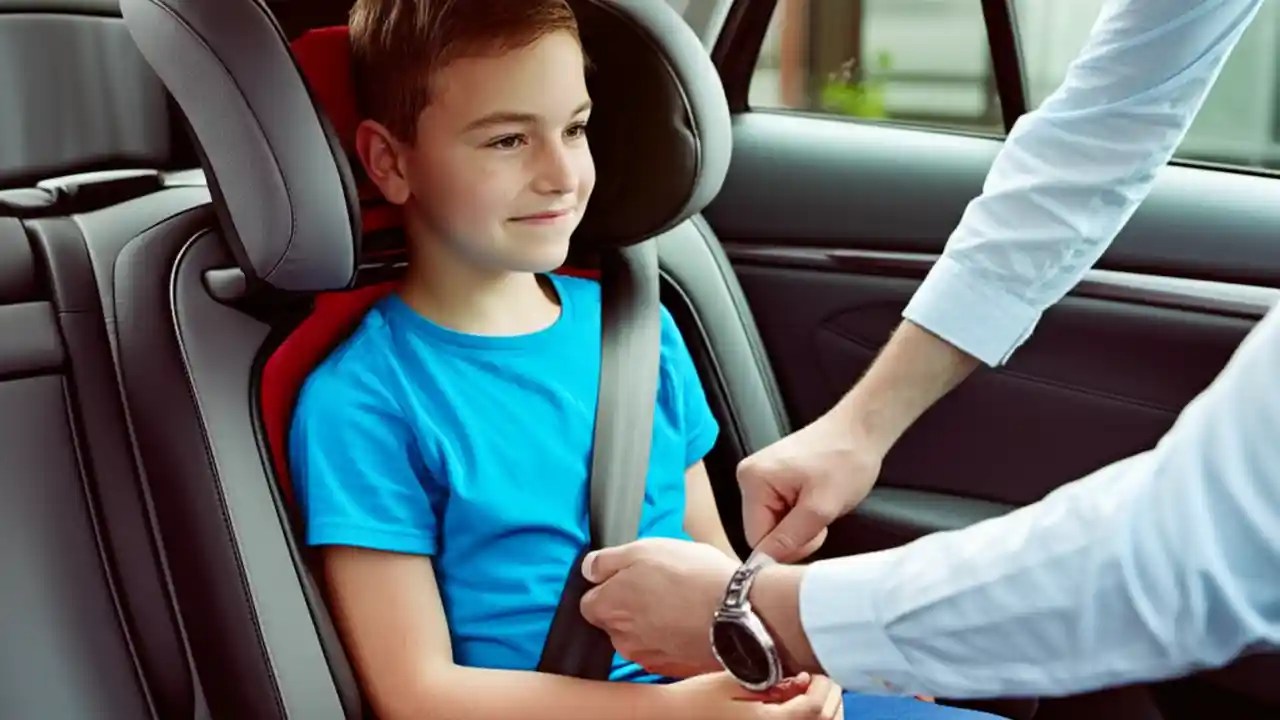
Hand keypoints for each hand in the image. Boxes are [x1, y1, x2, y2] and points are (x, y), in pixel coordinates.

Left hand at [580, 538, 735, 677]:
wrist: (739, 612)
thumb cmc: (692, 576)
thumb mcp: (644, 548)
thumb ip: (607, 559)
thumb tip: (590, 568)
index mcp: (608, 608)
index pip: (588, 602)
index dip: (608, 586)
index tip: (629, 575)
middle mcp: (622, 639)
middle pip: (614, 621)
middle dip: (630, 605)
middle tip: (660, 584)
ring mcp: (648, 657)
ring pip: (640, 636)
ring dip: (652, 621)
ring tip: (680, 600)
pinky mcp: (674, 667)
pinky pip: (664, 649)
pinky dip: (672, 636)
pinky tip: (690, 619)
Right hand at [664, 672, 843, 719]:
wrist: (673, 716)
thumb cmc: (696, 698)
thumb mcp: (735, 680)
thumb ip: (772, 681)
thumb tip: (804, 680)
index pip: (816, 709)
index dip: (824, 685)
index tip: (815, 670)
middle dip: (830, 698)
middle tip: (817, 677)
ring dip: (824, 711)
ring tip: (810, 690)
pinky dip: (808, 718)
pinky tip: (797, 705)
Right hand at [737, 409, 882, 562]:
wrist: (862, 430)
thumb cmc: (846, 460)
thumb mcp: (821, 507)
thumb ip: (790, 538)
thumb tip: (764, 565)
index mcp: (753, 481)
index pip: (756, 538)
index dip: (785, 548)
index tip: (815, 534)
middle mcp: (749, 477)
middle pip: (763, 531)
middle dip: (793, 535)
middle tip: (821, 518)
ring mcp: (760, 477)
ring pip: (773, 524)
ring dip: (799, 525)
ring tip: (820, 505)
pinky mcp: (773, 478)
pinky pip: (780, 512)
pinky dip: (800, 514)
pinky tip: (815, 499)